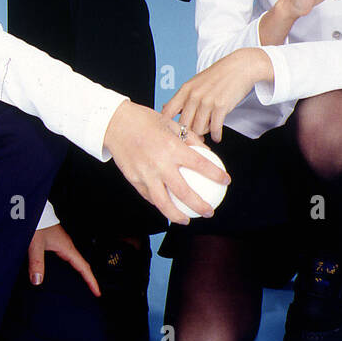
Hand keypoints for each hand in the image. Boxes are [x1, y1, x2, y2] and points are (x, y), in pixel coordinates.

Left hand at [27, 223, 98, 295]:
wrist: (35, 211)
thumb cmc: (38, 224)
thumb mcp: (36, 245)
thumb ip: (36, 263)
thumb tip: (38, 281)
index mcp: (67, 248)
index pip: (83, 268)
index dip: (91, 281)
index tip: (97, 292)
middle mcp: (68, 246)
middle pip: (83, 265)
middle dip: (90, 278)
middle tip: (95, 290)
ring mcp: (64, 243)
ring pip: (77, 260)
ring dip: (83, 271)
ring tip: (86, 281)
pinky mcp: (59, 241)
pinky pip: (70, 257)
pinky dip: (74, 265)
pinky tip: (69, 267)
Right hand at [102, 102, 229, 222]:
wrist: (115, 123)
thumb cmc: (144, 120)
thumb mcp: (170, 123)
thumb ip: (188, 137)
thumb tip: (204, 149)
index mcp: (172, 147)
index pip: (200, 165)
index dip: (216, 174)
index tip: (226, 181)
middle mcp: (160, 164)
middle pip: (184, 192)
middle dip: (200, 206)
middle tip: (209, 211)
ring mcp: (145, 174)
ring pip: (163, 203)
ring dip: (177, 215)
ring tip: (186, 220)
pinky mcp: (134, 179)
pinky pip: (149, 196)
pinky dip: (159, 203)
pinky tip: (167, 207)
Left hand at [161, 49, 272, 143]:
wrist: (240, 67)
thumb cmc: (218, 75)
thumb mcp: (195, 83)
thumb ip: (181, 98)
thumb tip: (165, 109)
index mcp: (185, 90)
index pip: (167, 113)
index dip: (168, 126)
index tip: (174, 133)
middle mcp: (194, 96)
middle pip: (183, 125)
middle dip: (189, 134)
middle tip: (195, 137)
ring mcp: (207, 101)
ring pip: (198, 129)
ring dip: (204, 133)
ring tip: (208, 130)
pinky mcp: (220, 106)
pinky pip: (214, 128)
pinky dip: (216, 135)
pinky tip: (217, 135)